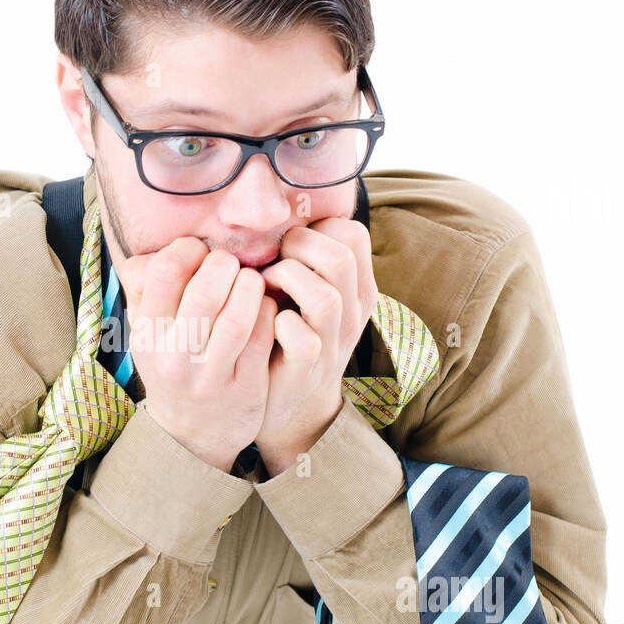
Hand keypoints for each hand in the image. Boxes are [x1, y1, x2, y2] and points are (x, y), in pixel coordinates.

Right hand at [117, 237, 277, 472]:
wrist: (190, 434)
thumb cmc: (171, 364)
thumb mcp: (146, 330)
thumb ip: (146, 286)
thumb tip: (165, 243)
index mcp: (148, 333)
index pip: (165, 271)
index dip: (189, 250)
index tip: (200, 254)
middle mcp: (175, 357)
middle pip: (206, 290)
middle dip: (226, 265)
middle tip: (232, 265)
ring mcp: (211, 376)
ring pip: (238, 316)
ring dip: (251, 287)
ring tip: (250, 282)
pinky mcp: (246, 389)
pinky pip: (263, 338)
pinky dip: (269, 312)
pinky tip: (266, 307)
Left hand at [254, 217, 376, 474]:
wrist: (292, 407)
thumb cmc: (291, 338)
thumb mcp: (310, 297)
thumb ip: (307, 262)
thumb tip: (275, 216)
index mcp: (357, 288)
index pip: (353, 233)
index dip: (317, 228)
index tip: (290, 244)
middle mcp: (352, 314)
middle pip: (340, 257)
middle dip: (297, 248)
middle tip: (273, 262)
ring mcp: (333, 343)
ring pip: (325, 297)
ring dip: (285, 282)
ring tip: (266, 288)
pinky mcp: (308, 370)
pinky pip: (302, 338)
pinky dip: (280, 323)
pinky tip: (267, 321)